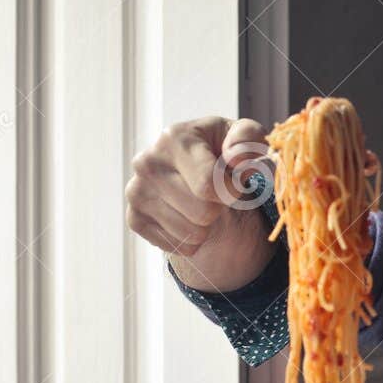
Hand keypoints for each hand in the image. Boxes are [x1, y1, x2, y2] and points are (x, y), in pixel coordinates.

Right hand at [125, 116, 275, 291]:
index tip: (233, 182)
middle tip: (215, 193)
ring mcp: (136, 191)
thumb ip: (249, 139)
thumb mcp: (245, 137)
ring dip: (208, 224)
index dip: (232, 191)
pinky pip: (177, 245)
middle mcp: (147, 163)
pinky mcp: (134, 218)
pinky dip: (192, 239)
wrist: (197, 170)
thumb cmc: (226, 151)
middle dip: (220, 207)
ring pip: (192, 232)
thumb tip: (236, 157)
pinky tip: (189, 216)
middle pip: (203, 212)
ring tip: (202, 202)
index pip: (209, 184)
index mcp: (173, 138)